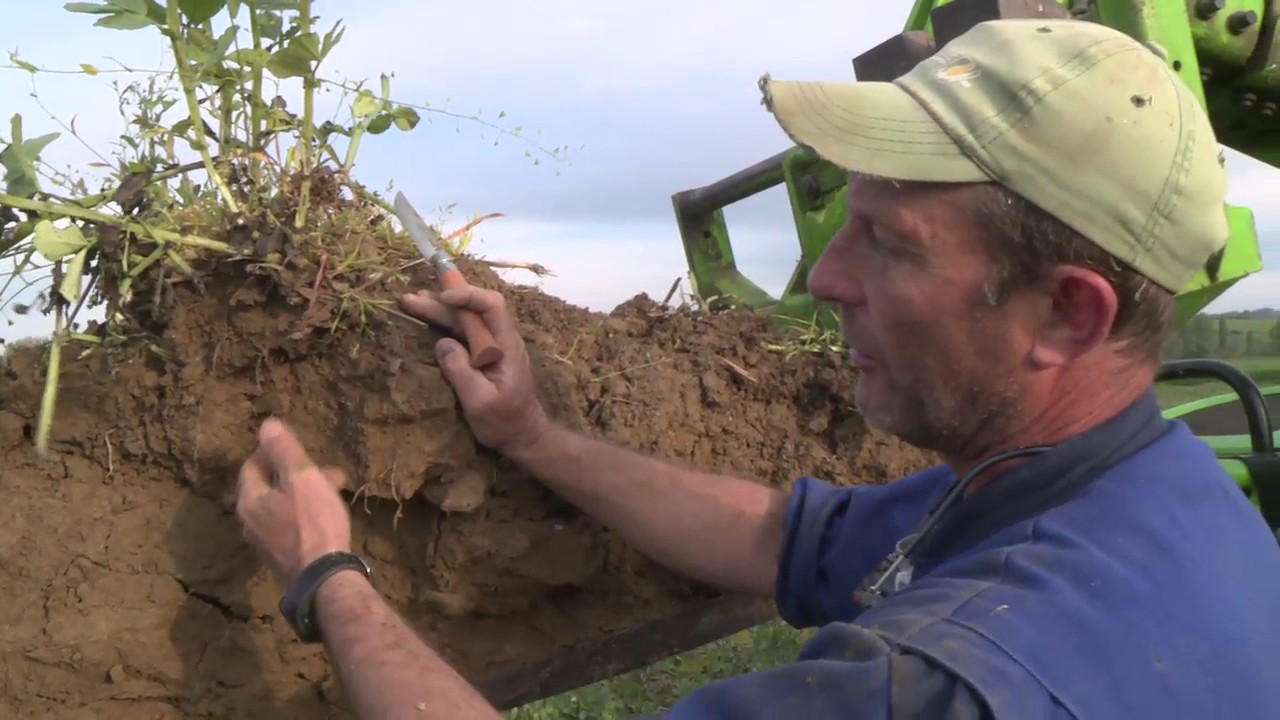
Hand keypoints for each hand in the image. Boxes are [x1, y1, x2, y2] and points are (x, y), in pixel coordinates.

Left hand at [235, 418, 351, 583]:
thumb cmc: (314, 522)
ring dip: (305, 492)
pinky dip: (304, 512)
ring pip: (281, 505)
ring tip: (335, 489)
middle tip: (327, 470)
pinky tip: (327, 514)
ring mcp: (264, 542)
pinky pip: (288, 523)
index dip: (273, 451)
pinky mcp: (281, 556)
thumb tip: (266, 425)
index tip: (298, 446)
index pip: (252, 465)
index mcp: (250, 500)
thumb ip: (283, 450)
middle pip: (268, 485)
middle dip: (297, 473)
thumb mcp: (302, 478)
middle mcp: (249, 522)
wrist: (324, 577)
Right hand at [399, 286, 550, 458]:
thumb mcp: (479, 401)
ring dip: (441, 309)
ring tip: (413, 301)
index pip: (492, 306)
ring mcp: (495, 346)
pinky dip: (447, 323)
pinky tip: (430, 318)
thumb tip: (442, 343)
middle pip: (473, 310)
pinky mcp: (486, 355)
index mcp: (506, 346)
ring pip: (467, 319)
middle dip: (442, 301)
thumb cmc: (505, 422)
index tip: (442, 298)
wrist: (524, 435)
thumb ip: (460, 371)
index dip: (467, 295)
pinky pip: (466, 332)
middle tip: (409, 298)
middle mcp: (502, 340)